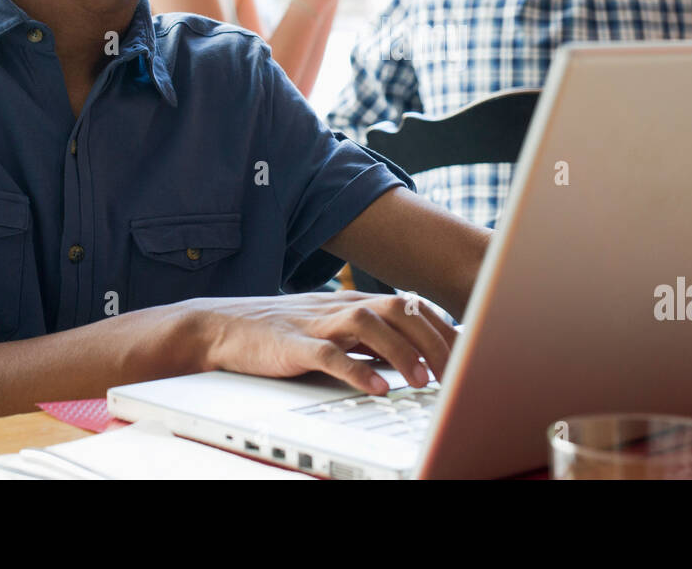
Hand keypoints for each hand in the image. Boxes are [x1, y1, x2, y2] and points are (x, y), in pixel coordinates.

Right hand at [196, 291, 455, 393]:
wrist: (221, 327)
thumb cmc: (281, 333)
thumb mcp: (333, 331)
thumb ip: (371, 340)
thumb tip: (416, 356)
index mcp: (354, 303)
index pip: (411, 305)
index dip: (443, 326)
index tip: (470, 350)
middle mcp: (341, 307)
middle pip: (399, 310)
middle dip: (433, 339)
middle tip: (457, 370)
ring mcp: (317, 323)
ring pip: (370, 325)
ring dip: (402, 352)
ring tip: (424, 380)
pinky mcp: (293, 345)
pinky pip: (329, 355)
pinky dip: (356, 370)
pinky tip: (377, 388)